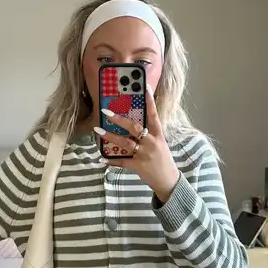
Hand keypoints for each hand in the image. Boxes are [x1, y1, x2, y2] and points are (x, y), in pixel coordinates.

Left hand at [94, 87, 180, 202]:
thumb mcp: (160, 143)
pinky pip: (122, 162)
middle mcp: (151, 142)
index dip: (150, 100)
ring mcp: (144, 154)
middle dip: (119, 119)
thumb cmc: (163, 159)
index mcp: (158, 135)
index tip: (144, 86)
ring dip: (110, 136)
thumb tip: (133, 123)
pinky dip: (112, 161)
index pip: (153, 114)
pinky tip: (102, 159)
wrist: (168, 180)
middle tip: (106, 112)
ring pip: (125, 143)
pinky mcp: (138, 166)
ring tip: (98, 130)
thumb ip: (149, 133)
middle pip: (134, 127)